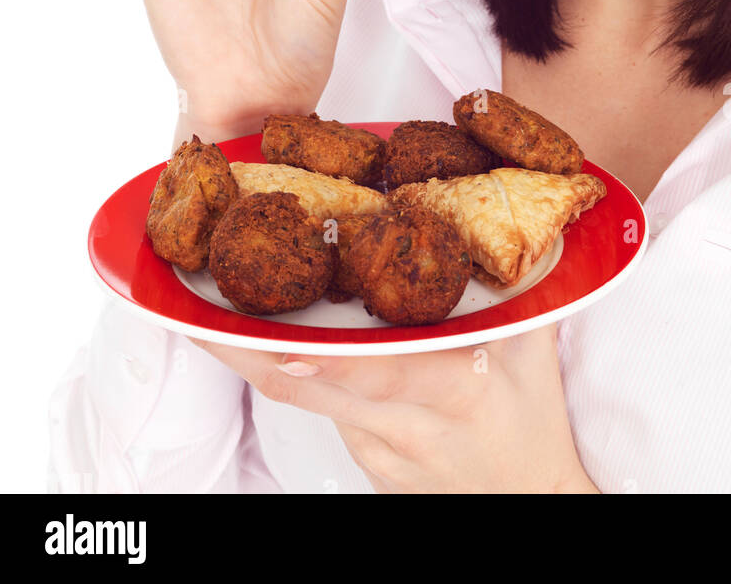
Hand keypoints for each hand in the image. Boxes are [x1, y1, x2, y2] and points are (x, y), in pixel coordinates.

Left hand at [190, 324, 598, 493]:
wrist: (525, 507)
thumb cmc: (533, 426)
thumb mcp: (535, 356)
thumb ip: (520, 291)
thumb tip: (520, 223)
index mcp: (455, 392)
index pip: (382, 372)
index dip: (327, 358)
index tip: (278, 334)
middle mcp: (405, 425)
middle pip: (311, 388)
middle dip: (248, 351)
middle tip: (195, 312)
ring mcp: (378, 449)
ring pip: (302, 400)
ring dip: (250, 359)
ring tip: (202, 317)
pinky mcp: (363, 460)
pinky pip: (319, 409)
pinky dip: (285, 373)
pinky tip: (253, 342)